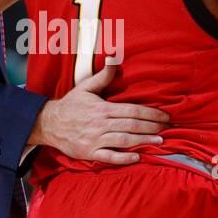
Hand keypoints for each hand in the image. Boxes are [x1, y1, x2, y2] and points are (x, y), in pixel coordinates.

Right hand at [28, 63, 168, 163]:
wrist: (48, 124)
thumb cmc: (70, 106)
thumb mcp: (85, 88)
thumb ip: (102, 76)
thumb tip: (114, 59)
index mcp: (102, 108)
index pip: (132, 110)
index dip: (151, 113)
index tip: (165, 116)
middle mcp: (100, 124)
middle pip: (132, 125)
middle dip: (152, 127)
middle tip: (169, 128)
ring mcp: (95, 140)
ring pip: (124, 141)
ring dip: (144, 141)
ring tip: (160, 141)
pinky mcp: (89, 152)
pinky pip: (109, 157)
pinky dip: (124, 158)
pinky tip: (138, 156)